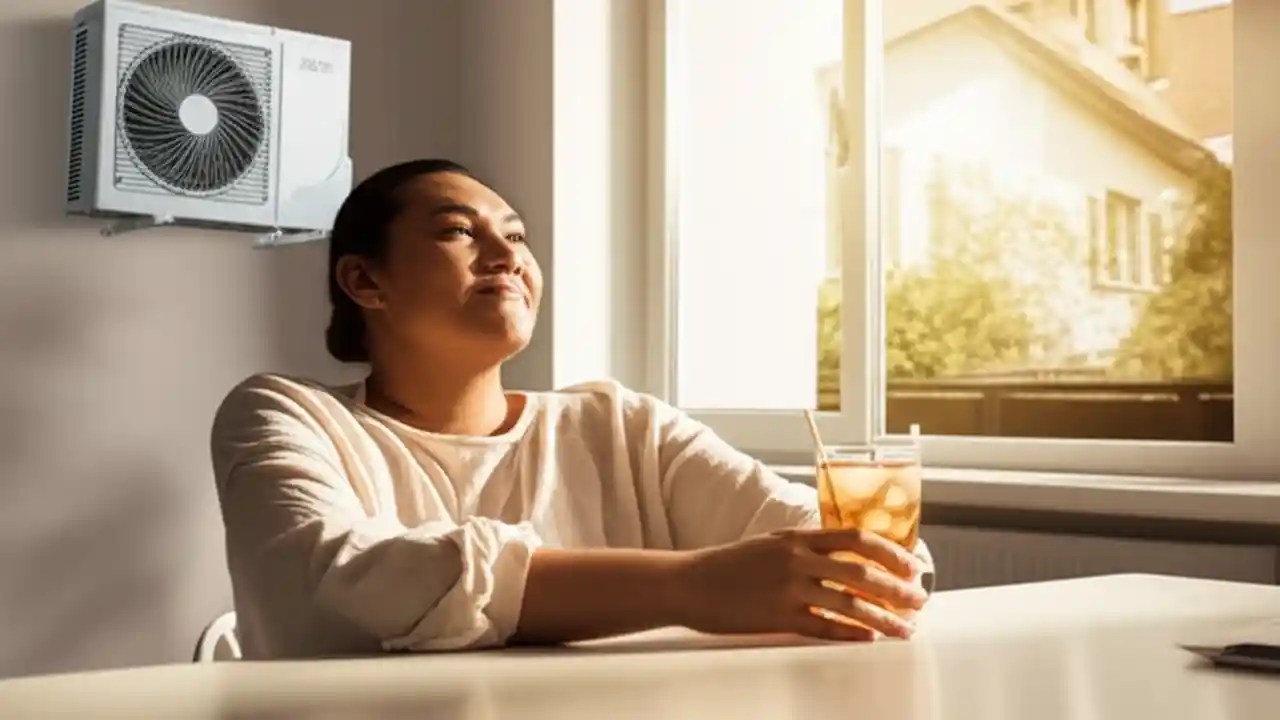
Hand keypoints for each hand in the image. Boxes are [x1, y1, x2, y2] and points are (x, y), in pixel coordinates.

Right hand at [677, 528, 927, 640]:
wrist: (690, 582)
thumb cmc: (729, 564)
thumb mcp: (771, 543)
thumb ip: (806, 546)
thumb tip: (844, 555)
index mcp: (797, 537)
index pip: (856, 539)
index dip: (891, 553)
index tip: (913, 566)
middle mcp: (797, 560)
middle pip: (861, 572)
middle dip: (897, 588)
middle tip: (919, 600)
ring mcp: (788, 589)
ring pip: (849, 604)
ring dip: (884, 618)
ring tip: (905, 629)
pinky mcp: (777, 618)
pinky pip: (823, 627)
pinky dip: (850, 634)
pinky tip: (870, 639)